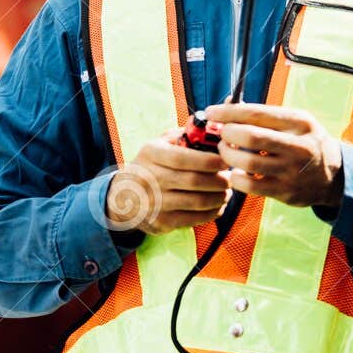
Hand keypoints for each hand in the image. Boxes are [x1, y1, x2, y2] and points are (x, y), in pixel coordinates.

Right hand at [105, 132, 231, 234]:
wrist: (122, 198)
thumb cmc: (151, 166)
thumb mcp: (159, 145)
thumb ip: (185, 135)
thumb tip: (216, 130)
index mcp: (151, 154)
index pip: (181, 158)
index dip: (208, 160)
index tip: (225, 160)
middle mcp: (150, 178)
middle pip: (193, 181)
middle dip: (219, 180)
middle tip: (230, 178)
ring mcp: (154, 203)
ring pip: (197, 202)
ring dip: (219, 197)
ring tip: (227, 192)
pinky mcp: (161, 222)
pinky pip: (193, 219)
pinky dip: (211, 213)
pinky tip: (218, 206)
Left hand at [203, 103, 343, 209]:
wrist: (333, 175)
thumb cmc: (304, 142)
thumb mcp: (295, 122)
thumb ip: (265, 116)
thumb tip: (227, 107)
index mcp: (299, 122)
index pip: (256, 113)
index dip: (228, 113)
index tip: (212, 113)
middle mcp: (298, 146)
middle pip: (250, 137)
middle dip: (227, 134)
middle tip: (221, 134)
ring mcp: (292, 171)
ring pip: (247, 162)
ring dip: (228, 155)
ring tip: (226, 151)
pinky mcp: (285, 192)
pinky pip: (250, 185)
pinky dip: (235, 178)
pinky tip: (235, 173)